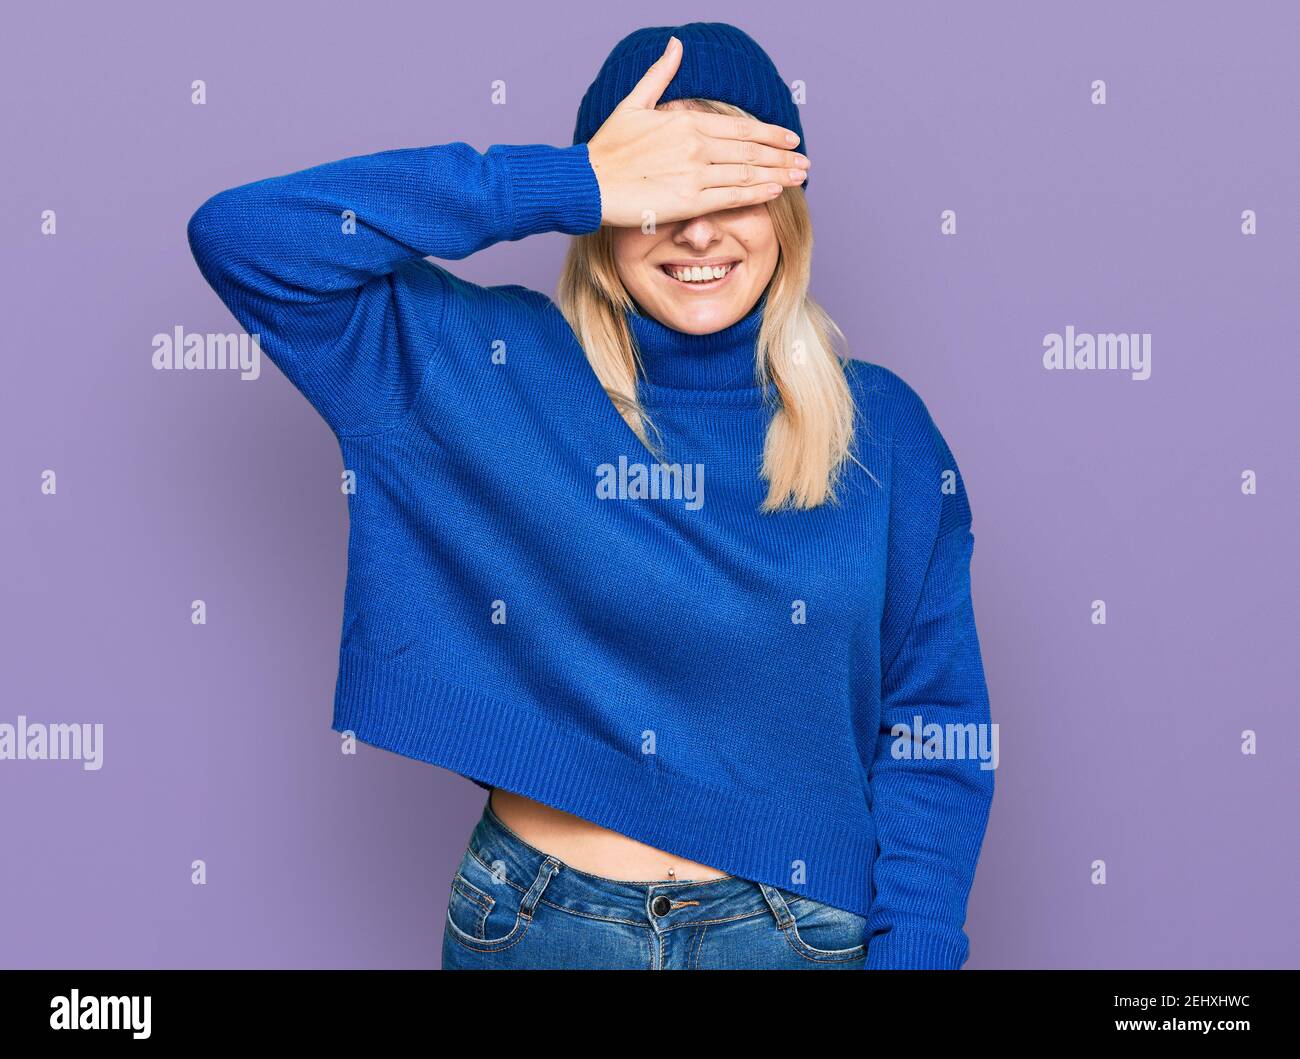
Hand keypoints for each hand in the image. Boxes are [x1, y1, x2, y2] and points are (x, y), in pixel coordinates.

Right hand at [586, 35, 809, 227]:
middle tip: (806, 162)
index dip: (770, 134)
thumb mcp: (633, 103)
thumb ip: (660, 75)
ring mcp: (694, 173)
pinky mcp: (689, 201)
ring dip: (778, 175)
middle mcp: (696, 145)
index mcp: (687, 121)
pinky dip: (756, 193)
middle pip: (751, 151)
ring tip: (800, 177)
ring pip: (746, 173)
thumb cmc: (608, 147)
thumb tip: (676, 45)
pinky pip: (731, 196)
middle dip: (783, 156)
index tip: (790, 139)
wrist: (589, 182)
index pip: (740, 128)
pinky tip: (775, 191)